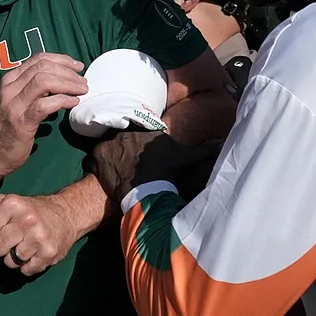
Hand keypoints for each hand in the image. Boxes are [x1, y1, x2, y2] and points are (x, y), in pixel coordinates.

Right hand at [0, 53, 87, 178]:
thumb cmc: (8, 127)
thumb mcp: (17, 101)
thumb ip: (33, 88)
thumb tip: (62, 78)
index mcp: (9, 80)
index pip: (38, 59)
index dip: (62, 60)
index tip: (77, 67)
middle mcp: (9, 88)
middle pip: (43, 68)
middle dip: (68, 72)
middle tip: (83, 81)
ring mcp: (14, 104)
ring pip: (44, 82)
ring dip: (68, 84)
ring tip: (81, 91)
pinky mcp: (21, 122)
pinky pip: (45, 105)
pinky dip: (63, 100)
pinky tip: (73, 103)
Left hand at [0, 192, 80, 276]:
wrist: (67, 214)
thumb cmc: (30, 209)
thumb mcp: (7, 200)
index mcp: (12, 204)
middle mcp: (26, 219)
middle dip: (0, 247)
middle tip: (11, 239)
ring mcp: (39, 237)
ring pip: (9, 262)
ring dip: (14, 257)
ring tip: (24, 245)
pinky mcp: (49, 253)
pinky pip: (26, 270)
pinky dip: (27, 266)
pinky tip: (34, 253)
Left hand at [90, 131, 223, 205]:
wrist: (146, 188)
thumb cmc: (166, 170)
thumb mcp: (187, 158)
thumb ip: (205, 149)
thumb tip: (223, 143)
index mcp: (144, 128)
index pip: (138, 127)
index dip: (138, 139)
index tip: (140, 151)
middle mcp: (124, 130)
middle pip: (120, 135)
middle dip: (123, 145)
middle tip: (127, 159)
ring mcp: (108, 143)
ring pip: (106, 145)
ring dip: (110, 154)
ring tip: (115, 166)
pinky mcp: (97, 156)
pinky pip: (92, 159)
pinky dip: (96, 164)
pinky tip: (102, 172)